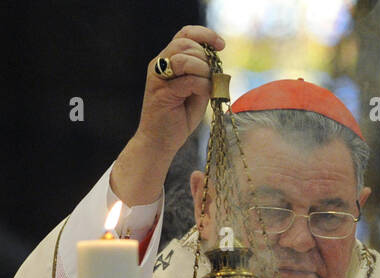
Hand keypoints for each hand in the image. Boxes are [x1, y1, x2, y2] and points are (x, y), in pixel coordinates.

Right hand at [110, 25, 225, 205]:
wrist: (159, 141)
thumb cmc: (178, 117)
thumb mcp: (196, 91)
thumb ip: (204, 74)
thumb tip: (217, 62)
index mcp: (167, 61)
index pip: (184, 34)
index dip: (205, 34)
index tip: (221, 45)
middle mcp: (159, 64)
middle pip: (185, 43)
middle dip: (205, 58)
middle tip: (211, 76)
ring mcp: (158, 78)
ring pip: (185, 58)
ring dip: (203, 70)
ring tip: (206, 86)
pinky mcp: (161, 93)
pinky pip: (188, 80)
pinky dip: (202, 86)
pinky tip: (204, 95)